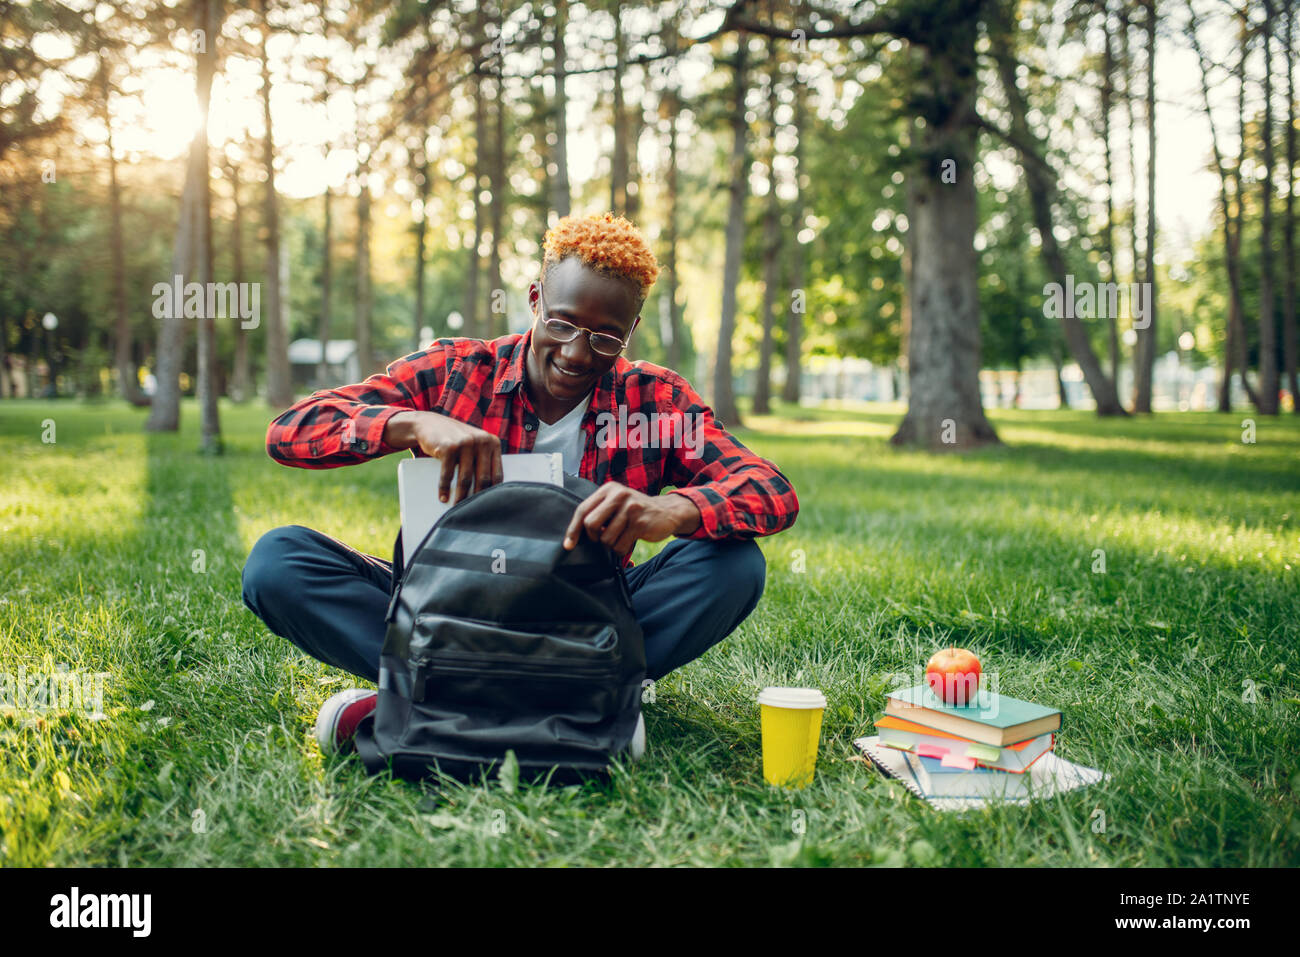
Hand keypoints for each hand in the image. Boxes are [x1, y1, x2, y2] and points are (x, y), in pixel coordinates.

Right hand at [384, 410, 503, 503]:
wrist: (428, 424)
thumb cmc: (454, 440)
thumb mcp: (474, 445)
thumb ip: (484, 459)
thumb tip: (491, 492)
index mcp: (492, 443)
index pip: (497, 474)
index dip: (493, 493)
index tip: (488, 506)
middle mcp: (482, 441)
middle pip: (483, 478)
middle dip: (476, 498)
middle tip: (471, 511)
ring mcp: (465, 443)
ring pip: (466, 479)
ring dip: (460, 496)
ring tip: (456, 507)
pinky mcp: (448, 447)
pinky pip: (448, 474)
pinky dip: (444, 488)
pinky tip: (442, 497)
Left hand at [563, 483, 701, 558]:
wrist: (667, 512)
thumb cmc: (635, 511)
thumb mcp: (616, 503)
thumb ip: (598, 512)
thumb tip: (575, 535)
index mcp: (608, 489)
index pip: (582, 510)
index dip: (573, 530)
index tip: (569, 545)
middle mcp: (619, 495)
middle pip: (590, 524)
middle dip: (594, 537)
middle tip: (603, 538)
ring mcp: (630, 508)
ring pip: (606, 538)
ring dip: (611, 544)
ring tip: (622, 537)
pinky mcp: (639, 523)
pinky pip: (620, 546)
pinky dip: (621, 549)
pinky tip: (630, 541)